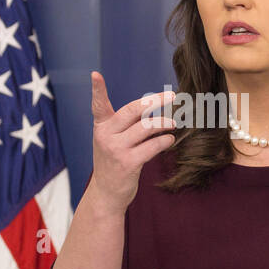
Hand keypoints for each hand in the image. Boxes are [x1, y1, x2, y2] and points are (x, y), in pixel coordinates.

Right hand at [86, 71, 175, 213]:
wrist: (106, 194)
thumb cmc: (113, 162)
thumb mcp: (113, 140)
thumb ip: (127, 124)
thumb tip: (153, 105)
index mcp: (101, 127)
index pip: (98, 105)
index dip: (97, 90)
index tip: (95, 75)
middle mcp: (106, 136)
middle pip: (133, 110)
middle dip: (155, 101)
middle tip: (172, 95)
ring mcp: (116, 149)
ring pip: (146, 127)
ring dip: (164, 123)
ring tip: (173, 123)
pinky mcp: (128, 163)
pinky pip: (152, 146)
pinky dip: (164, 140)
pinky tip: (169, 139)